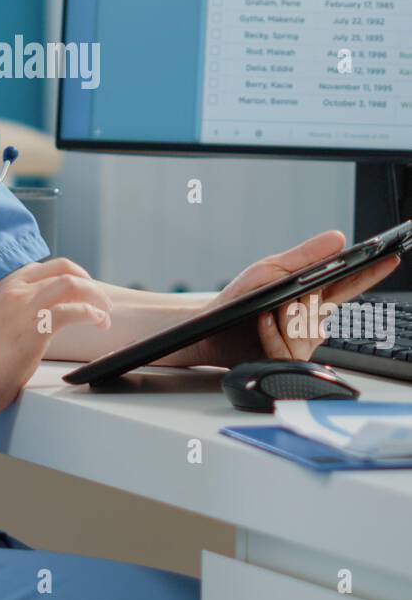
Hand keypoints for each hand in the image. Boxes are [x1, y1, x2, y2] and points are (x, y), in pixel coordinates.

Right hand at [0, 257, 112, 417]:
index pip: (48, 267)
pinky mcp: (34, 328)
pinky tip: (98, 323)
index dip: (73, 276)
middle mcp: (17, 291)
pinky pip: (73, 310)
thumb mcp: (3, 325)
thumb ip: (22, 316)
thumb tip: (47, 324)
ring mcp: (25, 307)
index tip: (85, 292)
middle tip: (102, 302)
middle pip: (65, 269)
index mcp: (8, 288)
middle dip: (90, 283)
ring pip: (72, 283)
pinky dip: (92, 314)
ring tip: (105, 315)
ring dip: (96, 296)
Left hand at [194, 230, 399, 366]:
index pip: (349, 283)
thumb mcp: (271, 271)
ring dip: (283, 319)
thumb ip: (306, 257)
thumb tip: (339, 239)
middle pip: (325, 310)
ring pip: (308, 331)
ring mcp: (302, 342)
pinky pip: (290, 348)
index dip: (371, 273)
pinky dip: (271, 333)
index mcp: (312, 294)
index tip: (389, 257)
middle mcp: (312, 320)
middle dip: (304, 302)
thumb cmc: (239, 299)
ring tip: (266, 313)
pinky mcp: (288, 360)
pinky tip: (262, 323)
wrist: (209, 329)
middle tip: (286, 298)